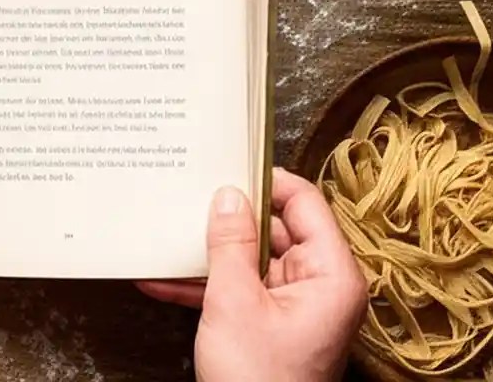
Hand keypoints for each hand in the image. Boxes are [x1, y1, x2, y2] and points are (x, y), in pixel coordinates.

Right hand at [136, 168, 365, 381]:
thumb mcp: (234, 302)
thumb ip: (231, 244)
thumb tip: (228, 196)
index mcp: (332, 274)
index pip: (304, 203)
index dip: (265, 182)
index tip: (227, 167)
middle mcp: (321, 285)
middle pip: (275, 230)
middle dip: (227, 219)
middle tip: (188, 196)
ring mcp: (295, 306)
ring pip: (251, 261)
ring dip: (208, 254)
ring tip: (166, 235)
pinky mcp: (271, 324)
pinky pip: (239, 290)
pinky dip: (204, 285)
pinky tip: (161, 277)